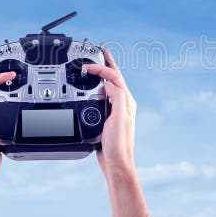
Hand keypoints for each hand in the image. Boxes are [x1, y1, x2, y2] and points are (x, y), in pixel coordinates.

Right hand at [83, 49, 136, 178]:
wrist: (116, 164)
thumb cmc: (118, 145)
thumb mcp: (119, 119)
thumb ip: (117, 98)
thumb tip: (110, 83)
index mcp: (127, 102)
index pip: (115, 77)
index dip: (102, 67)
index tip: (88, 65)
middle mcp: (123, 105)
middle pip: (114, 78)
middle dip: (107, 64)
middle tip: (100, 52)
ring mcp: (116, 111)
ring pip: (109, 87)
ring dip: (103, 75)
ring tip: (97, 65)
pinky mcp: (109, 119)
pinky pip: (104, 98)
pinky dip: (98, 89)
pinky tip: (93, 90)